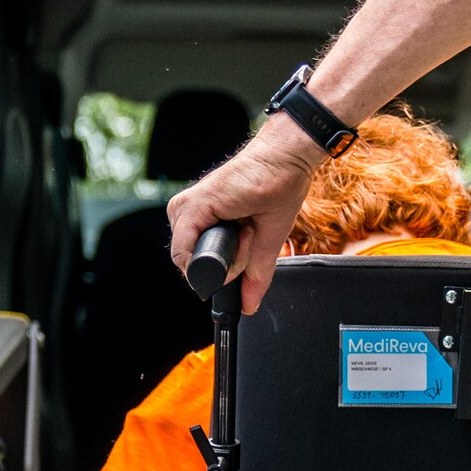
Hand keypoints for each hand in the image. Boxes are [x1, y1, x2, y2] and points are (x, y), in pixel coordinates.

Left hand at [168, 116, 325, 313]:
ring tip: (248, 226)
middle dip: (230, 262)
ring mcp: (186, 211)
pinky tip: (242, 227)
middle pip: (197, 268)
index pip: (197, 266)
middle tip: (251, 233)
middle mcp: (187, 216)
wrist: (285, 164)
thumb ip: (253, 278)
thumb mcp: (264, 246)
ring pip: (197, 263)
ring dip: (232, 254)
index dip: (223, 270)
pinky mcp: (191, 207)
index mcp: (199, 222)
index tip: (247, 249)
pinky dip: (225, 249)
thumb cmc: (276, 191)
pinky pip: (194, 252)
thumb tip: (249, 306)